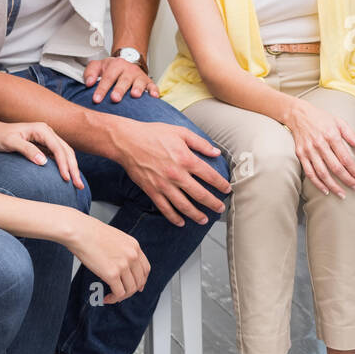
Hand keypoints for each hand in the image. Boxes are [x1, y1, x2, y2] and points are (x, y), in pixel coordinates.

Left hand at [0, 118, 83, 189]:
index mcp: (42, 130)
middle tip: (79, 185)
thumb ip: (28, 150)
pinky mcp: (43, 145)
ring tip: (77, 183)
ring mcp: (46, 139)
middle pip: (66, 151)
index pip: (58, 149)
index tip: (66, 178)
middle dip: (73, 168)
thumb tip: (44, 162)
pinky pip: (58, 156)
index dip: (64, 164)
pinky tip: (66, 176)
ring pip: (65, 154)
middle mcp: (47, 133)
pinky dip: (64, 166)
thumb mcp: (10, 143)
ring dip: (71, 168)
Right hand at [62, 211, 149, 304]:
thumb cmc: (91, 232)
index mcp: (134, 246)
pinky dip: (113, 299)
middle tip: (123, 294)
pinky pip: (119, 293)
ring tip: (112, 297)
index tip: (138, 286)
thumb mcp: (115, 237)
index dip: (142, 280)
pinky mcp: (112, 274)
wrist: (80, 231)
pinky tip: (107, 298)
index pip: (145, 268)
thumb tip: (121, 264)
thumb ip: (122, 250)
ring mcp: (123, 265)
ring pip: (130, 289)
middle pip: (140, 280)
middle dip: (131, 290)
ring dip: (122, 296)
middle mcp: (132, 255)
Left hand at [84, 56, 158, 103]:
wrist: (126, 62)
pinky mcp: (148, 82)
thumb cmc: (111, 69)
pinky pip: (152, 86)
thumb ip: (90, 73)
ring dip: (137, 89)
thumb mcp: (98, 66)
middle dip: (119, 90)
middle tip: (115, 98)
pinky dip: (154, 91)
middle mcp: (128, 70)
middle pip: (123, 80)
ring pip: (139, 82)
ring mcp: (139, 76)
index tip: (96, 99)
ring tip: (134, 95)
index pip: (108, 78)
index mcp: (115, 65)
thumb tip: (89, 83)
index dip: (101, 89)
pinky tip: (154, 96)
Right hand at [114, 120, 230, 226]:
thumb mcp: (180, 132)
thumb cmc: (154, 133)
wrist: (127, 141)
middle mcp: (177, 175)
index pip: (209, 176)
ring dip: (195, 215)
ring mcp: (164, 185)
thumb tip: (216, 152)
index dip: (220, 184)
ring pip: (183, 205)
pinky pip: (164, 208)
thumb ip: (200, 143)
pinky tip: (181, 222)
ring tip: (204, 220)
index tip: (227, 190)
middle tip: (220, 209)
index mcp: (186, 159)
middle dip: (213, 203)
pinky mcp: (152, 191)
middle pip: (200, 194)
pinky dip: (173, 217)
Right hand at [283, 100, 354, 198]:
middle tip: (354, 187)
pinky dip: (317, 183)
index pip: (345, 158)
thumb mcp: (339, 122)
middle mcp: (320, 144)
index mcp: (332, 135)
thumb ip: (353, 136)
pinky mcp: (301, 155)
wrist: (298, 114)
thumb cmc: (321, 118)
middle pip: (335, 167)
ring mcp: (309, 150)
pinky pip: (310, 172)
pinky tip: (325, 190)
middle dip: (346, 179)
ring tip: (341, 193)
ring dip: (333, 185)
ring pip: (322, 173)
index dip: (353, 170)